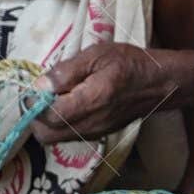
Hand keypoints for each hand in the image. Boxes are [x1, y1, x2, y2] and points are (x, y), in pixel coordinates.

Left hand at [29, 43, 193, 146]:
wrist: (159, 83)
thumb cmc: (129, 63)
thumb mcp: (96, 56)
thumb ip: (66, 72)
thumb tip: (39, 86)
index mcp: (89, 102)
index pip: (47, 117)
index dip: (33, 103)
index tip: (34, 87)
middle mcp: (90, 125)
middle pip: (46, 135)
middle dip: (35, 117)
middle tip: (40, 94)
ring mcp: (94, 133)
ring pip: (56, 138)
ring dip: (46, 121)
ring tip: (53, 97)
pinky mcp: (97, 134)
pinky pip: (69, 135)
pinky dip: (60, 123)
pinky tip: (67, 102)